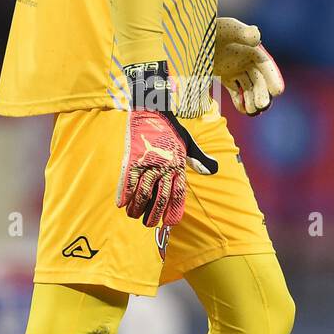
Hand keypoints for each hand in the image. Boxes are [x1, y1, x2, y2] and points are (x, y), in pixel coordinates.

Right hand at [116, 61, 217, 226]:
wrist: (152, 109)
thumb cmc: (171, 127)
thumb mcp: (188, 142)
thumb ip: (198, 159)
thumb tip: (212, 170)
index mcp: (178, 165)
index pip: (177, 193)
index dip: (173, 210)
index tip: (169, 223)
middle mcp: (164, 166)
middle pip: (160, 197)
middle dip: (154, 214)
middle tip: (149, 225)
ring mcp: (147, 162)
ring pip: (142, 192)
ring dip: (137, 207)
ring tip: (134, 217)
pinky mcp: (133, 157)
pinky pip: (128, 180)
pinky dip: (124, 193)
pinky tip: (121, 204)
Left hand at [213, 17, 284, 115]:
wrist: (189, 35)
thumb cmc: (209, 29)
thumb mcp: (225, 29)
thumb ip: (241, 33)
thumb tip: (257, 37)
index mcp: (250, 47)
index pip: (266, 65)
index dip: (273, 78)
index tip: (277, 92)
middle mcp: (245, 59)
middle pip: (258, 79)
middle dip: (261, 93)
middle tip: (261, 106)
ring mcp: (235, 68)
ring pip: (248, 87)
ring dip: (252, 99)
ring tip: (252, 111)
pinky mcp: (224, 75)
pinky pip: (235, 91)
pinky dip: (239, 100)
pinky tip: (242, 110)